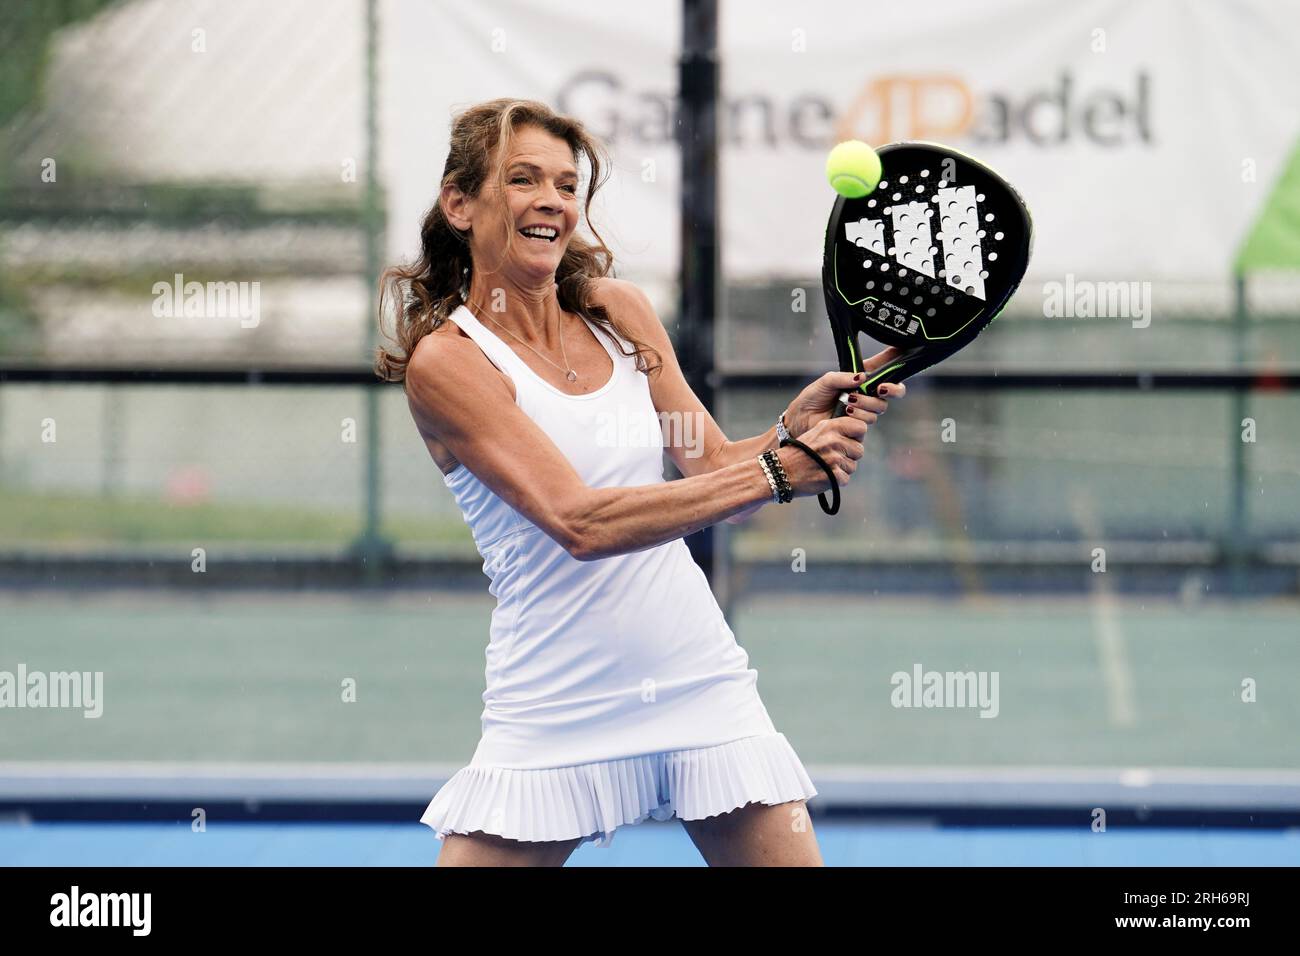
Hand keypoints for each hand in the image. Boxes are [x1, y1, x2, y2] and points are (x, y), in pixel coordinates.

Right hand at [776, 415, 869, 496]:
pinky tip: (822, 476)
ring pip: (853, 466)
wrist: (779, 472)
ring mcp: (835, 458)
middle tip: (832, 459)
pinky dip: (836, 481)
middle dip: (849, 456)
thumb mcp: (815, 433)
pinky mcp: (835, 476)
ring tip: (824, 468)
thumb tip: (856, 436)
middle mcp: (834, 440)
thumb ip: (835, 432)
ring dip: (842, 470)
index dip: (857, 436)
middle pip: (859, 450)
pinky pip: (846, 479)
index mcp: (830, 427)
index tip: (848, 442)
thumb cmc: (797, 453)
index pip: (861, 427)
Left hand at [783, 346, 907, 437]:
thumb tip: (862, 378)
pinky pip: (869, 420)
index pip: (886, 368)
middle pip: (893, 391)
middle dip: (890, 390)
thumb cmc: (813, 397)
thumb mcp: (826, 381)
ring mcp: (864, 409)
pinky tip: (845, 413)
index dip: (898, 361)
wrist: (802, 419)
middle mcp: (867, 393)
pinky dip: (858, 415)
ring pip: (880, 407)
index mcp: (862, 378)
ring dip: (866, 404)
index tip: (903, 354)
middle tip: (879, 389)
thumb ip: (843, 377)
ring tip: (848, 402)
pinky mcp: (859, 424)